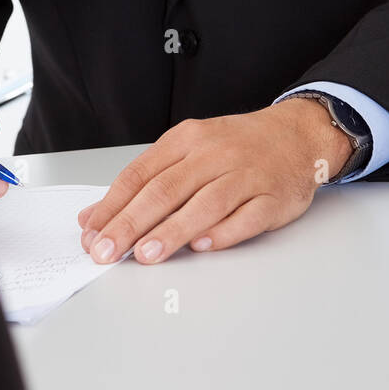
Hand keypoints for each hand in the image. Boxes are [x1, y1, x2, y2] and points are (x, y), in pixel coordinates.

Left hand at [77, 100, 351, 263]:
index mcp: (187, 139)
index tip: (91, 233)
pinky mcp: (272, 197)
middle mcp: (214, 154)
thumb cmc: (236, 146)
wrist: (297, 134)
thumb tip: (94, 217)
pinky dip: (223, 233)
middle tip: (107, 251)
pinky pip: (245, 217)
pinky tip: (202, 247)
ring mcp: (245, 175)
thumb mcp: (187, 150)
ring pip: (204, 204)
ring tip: (146, 255)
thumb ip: (144, 182)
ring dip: (172, 231)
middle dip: (131, 223)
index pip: (141, 174)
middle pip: (166, 190)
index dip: (113, 205)